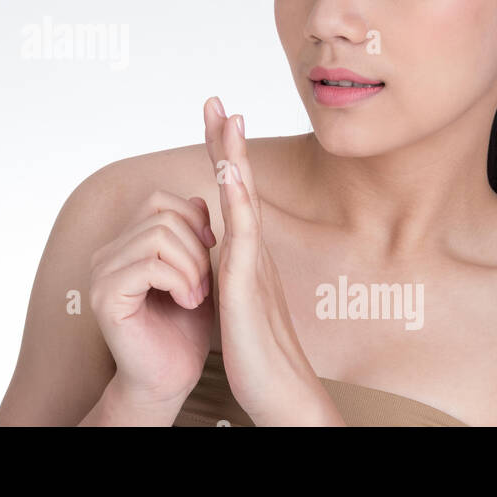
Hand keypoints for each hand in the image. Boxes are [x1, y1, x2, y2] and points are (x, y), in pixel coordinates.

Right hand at [89, 190, 216, 416]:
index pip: (158, 201)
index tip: (211, 249)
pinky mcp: (106, 297)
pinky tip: (187, 301)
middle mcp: (107, 255)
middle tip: (205, 283)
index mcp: (124, 245)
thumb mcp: (196, 272)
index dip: (192, 217)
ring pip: (158, 236)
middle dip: (196, 246)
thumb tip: (199, 197)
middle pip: (161, 215)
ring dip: (191, 265)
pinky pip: (150, 265)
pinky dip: (180, 281)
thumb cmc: (182, 331)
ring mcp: (102, 274)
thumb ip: (195, 236)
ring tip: (196, 294)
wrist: (168, 380)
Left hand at [205, 96, 340, 425]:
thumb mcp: (234, 304)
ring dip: (234, 159)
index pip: (230, 196)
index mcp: (244, 257)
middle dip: (227, 142)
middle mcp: (253, 254)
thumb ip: (225, 275)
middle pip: (238, 186)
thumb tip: (214, 254)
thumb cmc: (258, 357)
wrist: (282, 396)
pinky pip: (243, 239)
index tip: (214, 120)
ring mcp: (254, 268)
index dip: (222, 158)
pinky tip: (228, 176)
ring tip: (227, 119)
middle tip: (216, 101)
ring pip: (243, 202)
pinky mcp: (248, 289)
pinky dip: (237, 203)